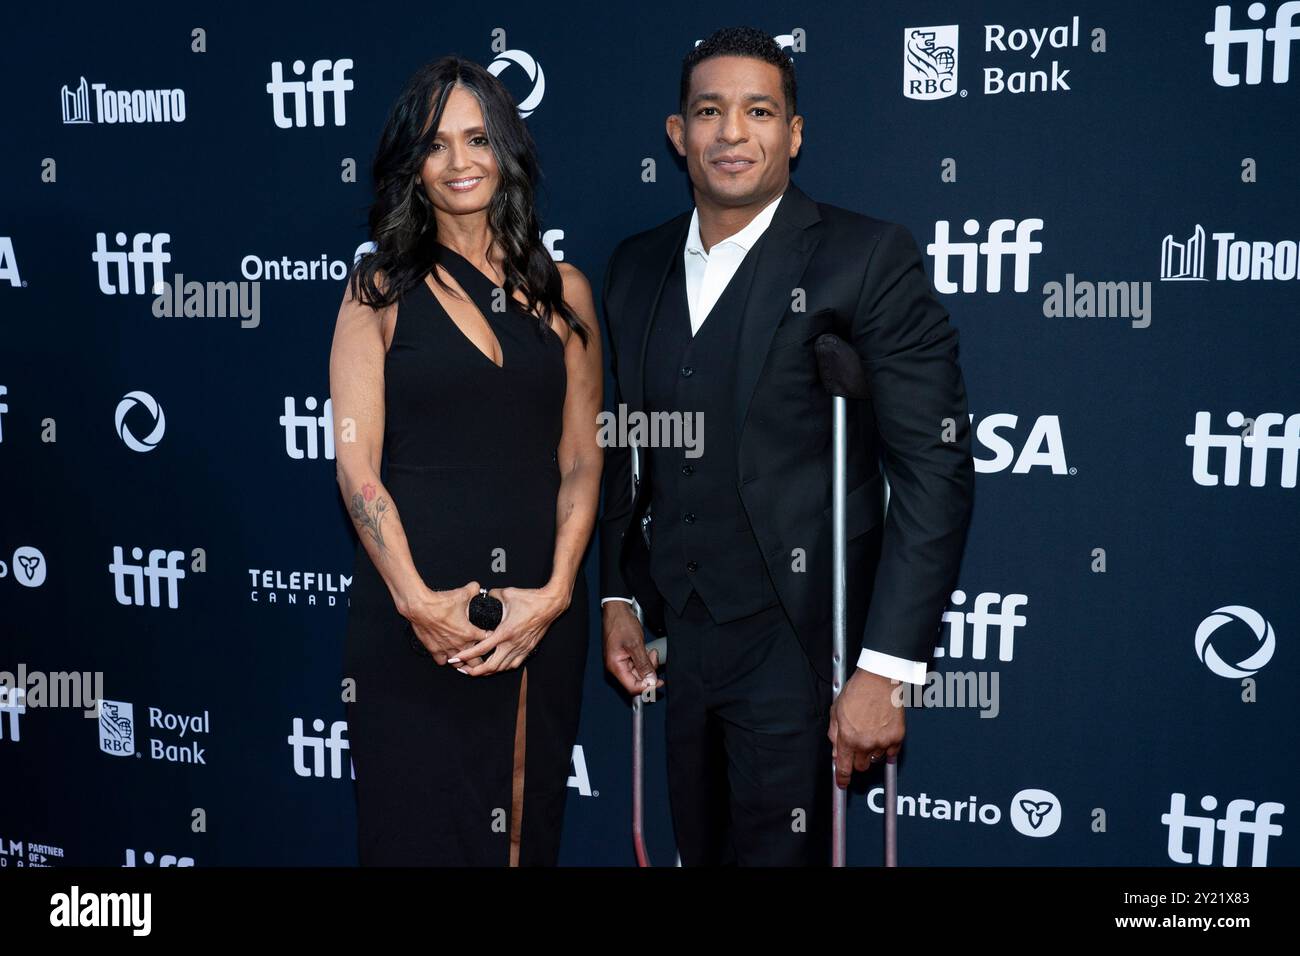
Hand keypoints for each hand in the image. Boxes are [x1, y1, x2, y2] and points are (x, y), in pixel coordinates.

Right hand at [403, 581, 493, 665]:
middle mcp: (460, 644)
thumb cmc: (440, 602)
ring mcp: (447, 649)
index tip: (489, 636)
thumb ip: (473, 590)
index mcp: (470, 633)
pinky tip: (447, 654)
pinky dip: (445, 659)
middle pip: (476, 662)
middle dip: (480, 659)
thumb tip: (477, 586)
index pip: (487, 642)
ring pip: (459, 665)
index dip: (490, 639)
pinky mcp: (434, 650)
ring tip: (465, 658)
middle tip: (481, 655)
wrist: (420, 607)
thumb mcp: (461, 593)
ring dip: (463, 661)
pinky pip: (442, 661)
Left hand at [454, 583, 567, 675]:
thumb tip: (485, 594)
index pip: (481, 649)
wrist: (551, 605)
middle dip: (476, 671)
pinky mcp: (528, 648)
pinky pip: (514, 664)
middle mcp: (512, 643)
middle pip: (491, 666)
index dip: (467, 655)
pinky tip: (498, 666)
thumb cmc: (531, 599)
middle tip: (464, 670)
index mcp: (505, 632)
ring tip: (479, 671)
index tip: (456, 659)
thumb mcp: (507, 593)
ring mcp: (521, 648)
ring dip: (489, 671)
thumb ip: (492, 595)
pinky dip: (504, 667)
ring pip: (503, 667)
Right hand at [602, 600, 661, 695]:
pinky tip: (647, 650)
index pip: (632, 687)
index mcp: (615, 666)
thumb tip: (650, 680)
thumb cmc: (621, 623)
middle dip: (648, 671)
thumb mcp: (635, 644)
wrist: (617, 609)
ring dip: (648, 664)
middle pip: (636, 680)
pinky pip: (637, 664)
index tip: (658, 683)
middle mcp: (617, 666)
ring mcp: (621, 661)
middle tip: (654, 658)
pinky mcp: (625, 656)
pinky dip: (645, 659)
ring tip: (650, 651)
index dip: (646, 687)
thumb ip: (643, 664)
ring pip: (639, 672)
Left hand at [827, 669, 904, 788]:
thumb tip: (836, 751)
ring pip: (876, 759)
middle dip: (857, 760)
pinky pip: (891, 753)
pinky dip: (886, 747)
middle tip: (857, 746)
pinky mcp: (897, 737)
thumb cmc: (858, 691)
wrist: (879, 679)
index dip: (842, 779)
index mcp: (848, 738)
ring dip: (871, 752)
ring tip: (870, 732)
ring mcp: (883, 741)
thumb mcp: (836, 711)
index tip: (842, 783)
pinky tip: (882, 732)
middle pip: (861, 767)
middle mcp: (865, 743)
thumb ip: (834, 734)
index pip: (844, 768)